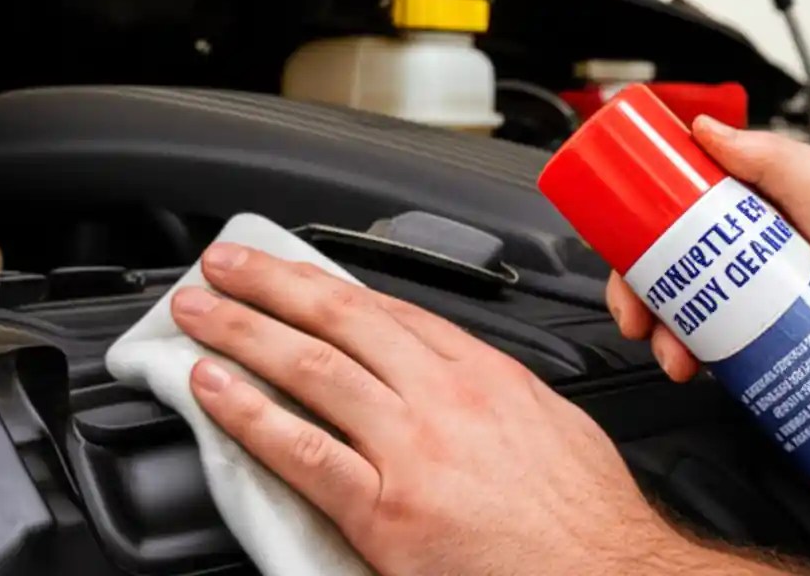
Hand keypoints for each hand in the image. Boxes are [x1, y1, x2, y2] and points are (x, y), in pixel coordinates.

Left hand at [170, 244, 738, 575]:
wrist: (609, 575)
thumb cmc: (587, 517)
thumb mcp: (554, 424)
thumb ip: (498, 393)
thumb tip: (465, 380)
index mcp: (486, 374)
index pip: (393, 311)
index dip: (330, 286)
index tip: (296, 273)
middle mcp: (444, 398)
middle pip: (341, 319)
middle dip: (273, 284)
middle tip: (225, 263)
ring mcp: (412, 449)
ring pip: (310, 369)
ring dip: (243, 332)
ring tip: (200, 313)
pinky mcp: (386, 511)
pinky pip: (303, 450)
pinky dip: (249, 414)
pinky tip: (213, 391)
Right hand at [607, 116, 809, 381]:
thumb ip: (762, 154)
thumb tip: (701, 130)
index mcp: (739, 203)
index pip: (666, 212)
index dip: (631, 235)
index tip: (619, 256)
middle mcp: (736, 246)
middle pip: (662, 269)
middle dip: (638, 298)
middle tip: (638, 318)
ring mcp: (747, 291)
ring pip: (682, 312)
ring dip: (664, 336)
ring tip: (676, 357)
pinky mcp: (762, 331)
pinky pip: (714, 345)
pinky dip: (696, 357)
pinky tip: (697, 368)